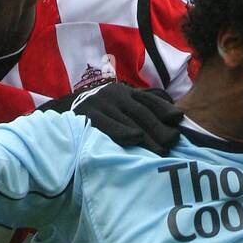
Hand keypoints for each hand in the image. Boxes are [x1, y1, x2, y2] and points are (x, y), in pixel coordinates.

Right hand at [39, 82, 182, 156]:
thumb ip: (142, 108)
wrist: (62, 113)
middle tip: (173, 142)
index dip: (164, 108)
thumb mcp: (120, 107)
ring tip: (161, 150)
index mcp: (125, 92)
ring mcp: (101, 104)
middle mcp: (115, 95)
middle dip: (160, 128)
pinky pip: (107, 125)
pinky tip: (134, 139)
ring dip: (146, 135)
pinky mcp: (88, 116)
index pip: (149, 99)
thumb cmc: (98, 115)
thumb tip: (174, 115)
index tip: (179, 119)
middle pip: (142, 112)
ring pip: (129, 119)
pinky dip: (122, 131)